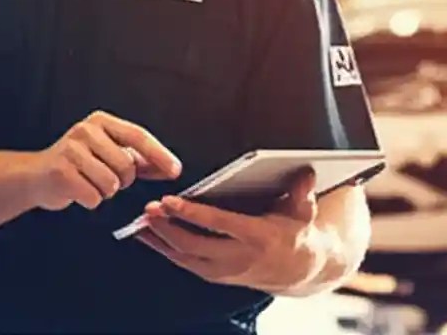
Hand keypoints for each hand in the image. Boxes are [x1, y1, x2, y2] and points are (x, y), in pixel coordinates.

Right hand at [30, 111, 182, 211]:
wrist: (36, 176)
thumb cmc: (76, 165)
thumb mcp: (107, 152)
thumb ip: (137, 158)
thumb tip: (169, 168)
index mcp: (100, 122)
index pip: (138, 135)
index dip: (159, 155)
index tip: (175, 171)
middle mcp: (85, 130)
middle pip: (126, 166)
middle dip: (122, 181)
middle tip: (106, 179)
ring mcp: (70, 150)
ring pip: (111, 184)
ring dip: (104, 192)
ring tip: (89, 184)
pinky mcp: (60, 172)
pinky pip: (93, 197)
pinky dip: (90, 201)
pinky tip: (78, 191)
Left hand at [136, 168, 326, 293]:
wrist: (300, 270)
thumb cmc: (296, 232)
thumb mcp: (303, 212)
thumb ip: (300, 192)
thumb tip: (305, 171)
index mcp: (258, 237)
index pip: (219, 224)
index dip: (192, 213)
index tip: (169, 201)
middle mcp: (240, 257)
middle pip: (195, 244)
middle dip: (168, 227)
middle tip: (148, 208)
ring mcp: (226, 271)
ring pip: (185, 257)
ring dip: (160, 240)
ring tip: (140, 221)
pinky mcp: (216, 276)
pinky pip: (184, 264)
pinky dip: (163, 250)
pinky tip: (146, 235)